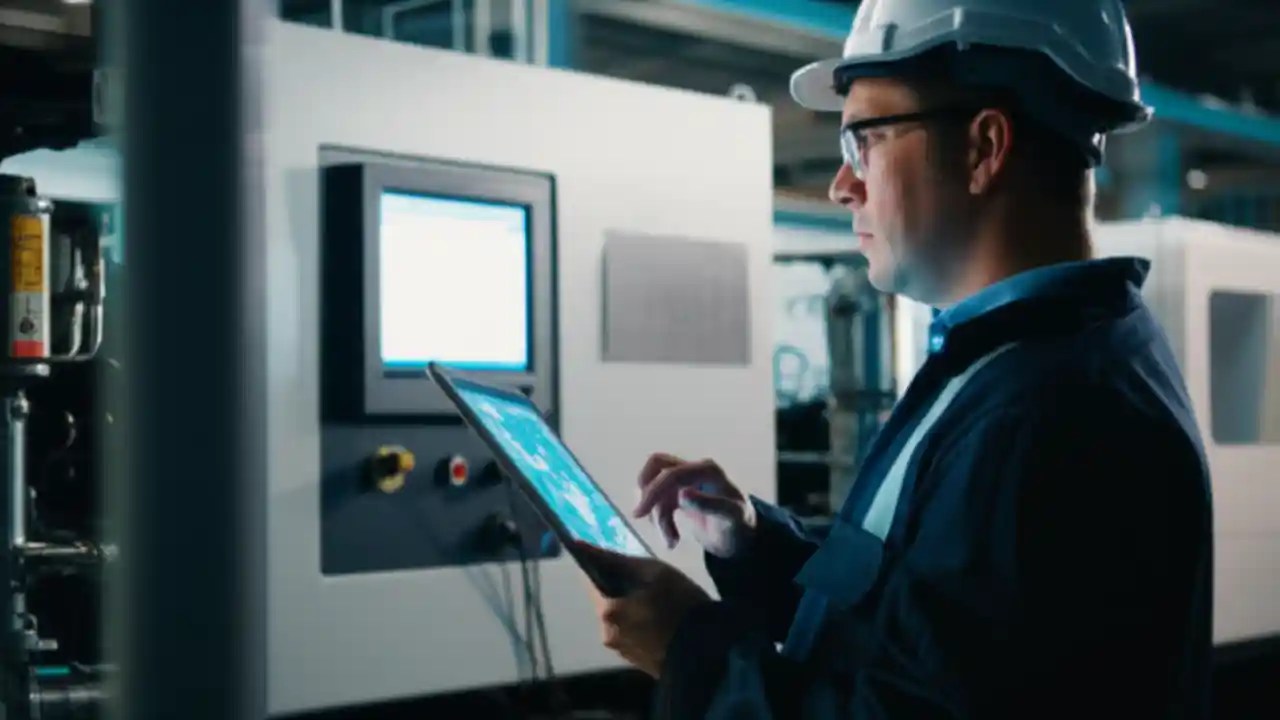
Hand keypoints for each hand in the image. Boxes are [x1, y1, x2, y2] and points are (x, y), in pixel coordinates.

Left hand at [574, 541, 711, 677]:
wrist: (708, 649)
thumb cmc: (681, 602)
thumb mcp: (654, 571)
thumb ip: (616, 560)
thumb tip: (583, 546)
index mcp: (606, 610)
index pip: (590, 580)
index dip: (600, 566)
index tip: (615, 559)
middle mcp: (606, 633)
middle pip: (604, 601)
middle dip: (617, 589)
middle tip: (644, 581)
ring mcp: (620, 650)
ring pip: (617, 619)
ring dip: (627, 608)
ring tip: (653, 602)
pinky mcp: (634, 662)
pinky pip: (629, 635)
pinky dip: (637, 625)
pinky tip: (657, 621)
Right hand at [633, 453, 756, 557]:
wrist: (743, 539)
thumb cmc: (741, 526)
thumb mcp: (731, 517)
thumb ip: (709, 504)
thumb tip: (682, 494)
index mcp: (708, 470)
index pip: (672, 472)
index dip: (653, 490)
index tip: (640, 513)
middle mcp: (695, 470)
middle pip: (657, 467)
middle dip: (647, 493)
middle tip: (639, 516)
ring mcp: (686, 481)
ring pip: (657, 490)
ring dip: (658, 517)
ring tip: (672, 542)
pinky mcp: (680, 495)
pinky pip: (660, 503)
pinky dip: (660, 521)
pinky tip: (673, 540)